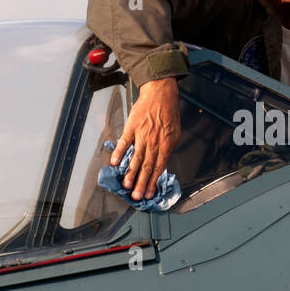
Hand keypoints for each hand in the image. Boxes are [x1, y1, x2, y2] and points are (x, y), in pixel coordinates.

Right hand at [112, 77, 180, 199]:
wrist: (160, 93)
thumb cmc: (168, 113)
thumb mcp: (174, 133)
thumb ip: (167, 149)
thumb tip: (160, 164)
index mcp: (166, 145)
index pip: (159, 168)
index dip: (152, 182)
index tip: (148, 194)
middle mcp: (154, 142)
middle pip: (147, 167)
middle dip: (141, 183)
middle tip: (136, 197)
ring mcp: (141, 135)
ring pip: (136, 158)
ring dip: (130, 173)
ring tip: (126, 186)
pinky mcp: (131, 127)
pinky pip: (124, 142)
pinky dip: (119, 153)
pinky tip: (115, 163)